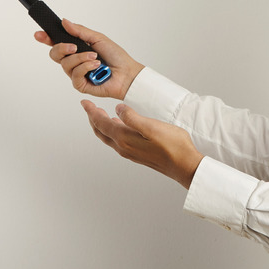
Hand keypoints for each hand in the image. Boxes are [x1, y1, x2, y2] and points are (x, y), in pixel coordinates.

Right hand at [35, 19, 143, 98]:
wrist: (127, 73)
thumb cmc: (116, 56)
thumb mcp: (97, 38)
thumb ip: (80, 31)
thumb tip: (65, 22)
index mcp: (76, 49)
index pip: (56, 43)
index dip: (46, 39)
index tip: (39, 34)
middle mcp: (74, 61)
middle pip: (55, 55)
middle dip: (61, 48)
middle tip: (73, 47)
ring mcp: (76, 73)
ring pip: (65, 64)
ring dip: (81, 58)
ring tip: (95, 58)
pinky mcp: (80, 85)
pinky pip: (75, 75)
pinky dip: (85, 68)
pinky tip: (95, 66)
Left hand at [81, 101, 203, 188]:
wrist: (184, 165)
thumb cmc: (172, 146)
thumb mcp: (152, 127)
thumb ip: (132, 117)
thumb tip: (118, 109)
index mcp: (125, 139)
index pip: (101, 123)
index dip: (91, 112)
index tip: (85, 103)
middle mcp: (124, 148)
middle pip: (101, 132)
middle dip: (93, 118)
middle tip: (89, 107)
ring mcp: (130, 152)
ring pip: (109, 137)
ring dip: (102, 125)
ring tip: (100, 114)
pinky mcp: (137, 154)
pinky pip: (118, 141)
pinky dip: (112, 131)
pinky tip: (119, 125)